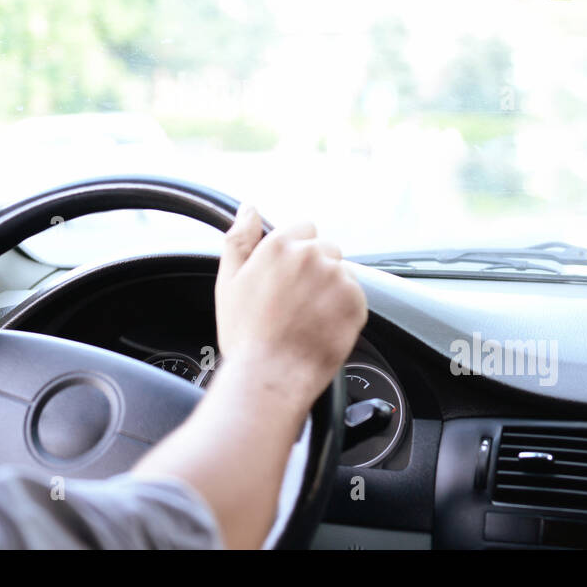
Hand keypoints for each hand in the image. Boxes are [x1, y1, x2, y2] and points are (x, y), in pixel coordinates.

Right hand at [213, 204, 366, 408]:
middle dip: (315, 268)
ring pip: (341, 272)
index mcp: (280, 245)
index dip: (295, 252)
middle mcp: (312, 255)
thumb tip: (249, 209)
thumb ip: (239, 238)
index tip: (287, 275)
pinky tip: (321, 326)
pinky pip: (354, 296)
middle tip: (296, 300)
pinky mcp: (356, 303)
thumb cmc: (246, 334)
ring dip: (330, 288)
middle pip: (325, 249)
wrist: (270, 376)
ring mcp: (337, 279)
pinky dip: (343, 309)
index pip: (304, 228)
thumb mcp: (229, 281)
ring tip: (308, 316)